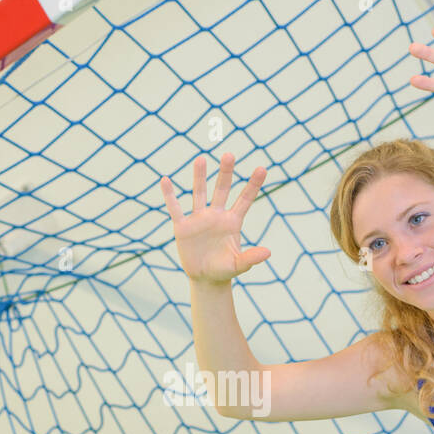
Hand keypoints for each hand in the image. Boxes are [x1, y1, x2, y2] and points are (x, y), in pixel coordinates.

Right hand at [160, 153, 270, 283]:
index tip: (262, 168)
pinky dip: (170, 195)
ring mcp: (199, 219)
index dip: (253, 185)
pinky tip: (165, 180)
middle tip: (229, 155)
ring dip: (199, 177)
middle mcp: (216, 215)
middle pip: (221, 189)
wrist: (205, 279)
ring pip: (199, 193)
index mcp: (232, 222)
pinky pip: (175, 208)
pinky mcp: (182, 227)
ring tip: (201, 159)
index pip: (244, 199)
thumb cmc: (224, 270)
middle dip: (225, 173)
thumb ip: (251, 258)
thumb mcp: (238, 265)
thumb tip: (268, 252)